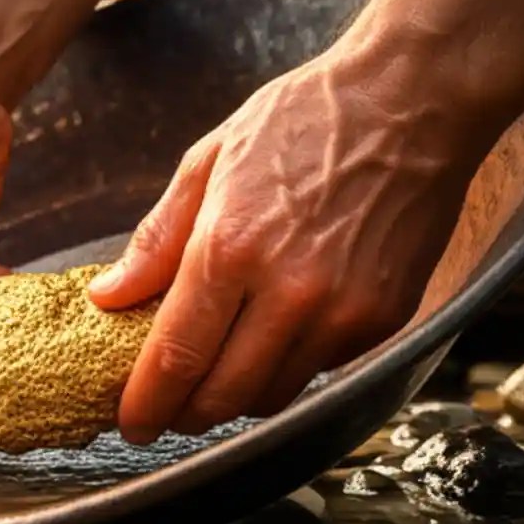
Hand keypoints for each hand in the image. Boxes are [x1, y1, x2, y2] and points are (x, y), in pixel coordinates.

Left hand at [88, 50, 499, 443]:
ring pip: (272, 396)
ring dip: (236, 398)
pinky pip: (319, 370)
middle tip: (168, 409)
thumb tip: (109, 297)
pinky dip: (288, 367)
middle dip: (185, 415)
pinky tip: (276, 334)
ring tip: (218, 373)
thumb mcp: (209, 161)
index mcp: (230, 249)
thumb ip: (155, 241)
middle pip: (222, 397)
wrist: (414, 100)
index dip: (146, 405)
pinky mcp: (383, 319)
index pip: (175, 359)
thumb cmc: (307, 119)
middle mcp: (288, 293)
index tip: (131, 422)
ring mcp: (342, 312)